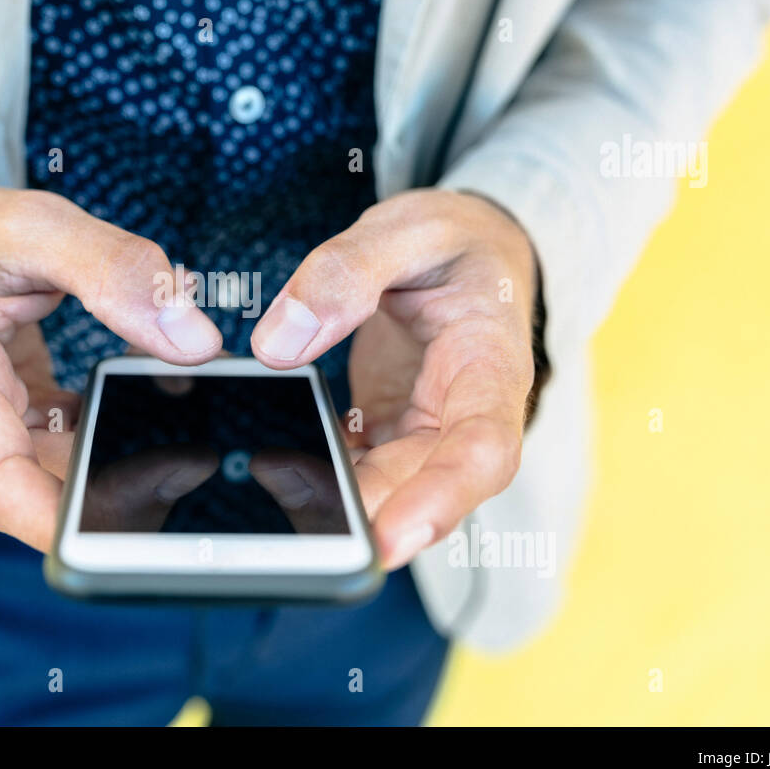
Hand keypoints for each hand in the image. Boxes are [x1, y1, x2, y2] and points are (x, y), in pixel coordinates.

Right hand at [0, 179, 222, 550]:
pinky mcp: (2, 439)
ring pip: (63, 476)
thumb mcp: (32, 226)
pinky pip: (64, 455)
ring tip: (179, 406)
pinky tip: (145, 395)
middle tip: (199, 448)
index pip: (3, 489)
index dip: (71, 527)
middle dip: (127, 476)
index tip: (139, 539)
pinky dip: (107, 431)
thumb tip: (194, 341)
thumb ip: (114, 272)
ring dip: (123, 449)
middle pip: (46, 493)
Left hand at [251, 189, 538, 568]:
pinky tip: (279, 465)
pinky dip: (322, 473)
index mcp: (491, 364)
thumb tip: (279, 344)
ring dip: (338, 501)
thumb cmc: (453, 240)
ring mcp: (428, 430)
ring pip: (388, 489)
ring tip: (278, 493)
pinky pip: (361, 469)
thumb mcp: (405, 230)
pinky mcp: (393, 432)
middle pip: (424, 485)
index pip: (483, 447)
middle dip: (367, 516)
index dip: (441, 499)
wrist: (468, 248)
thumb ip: (344, 274)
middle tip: (303, 530)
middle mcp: (466, 413)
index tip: (392, 538)